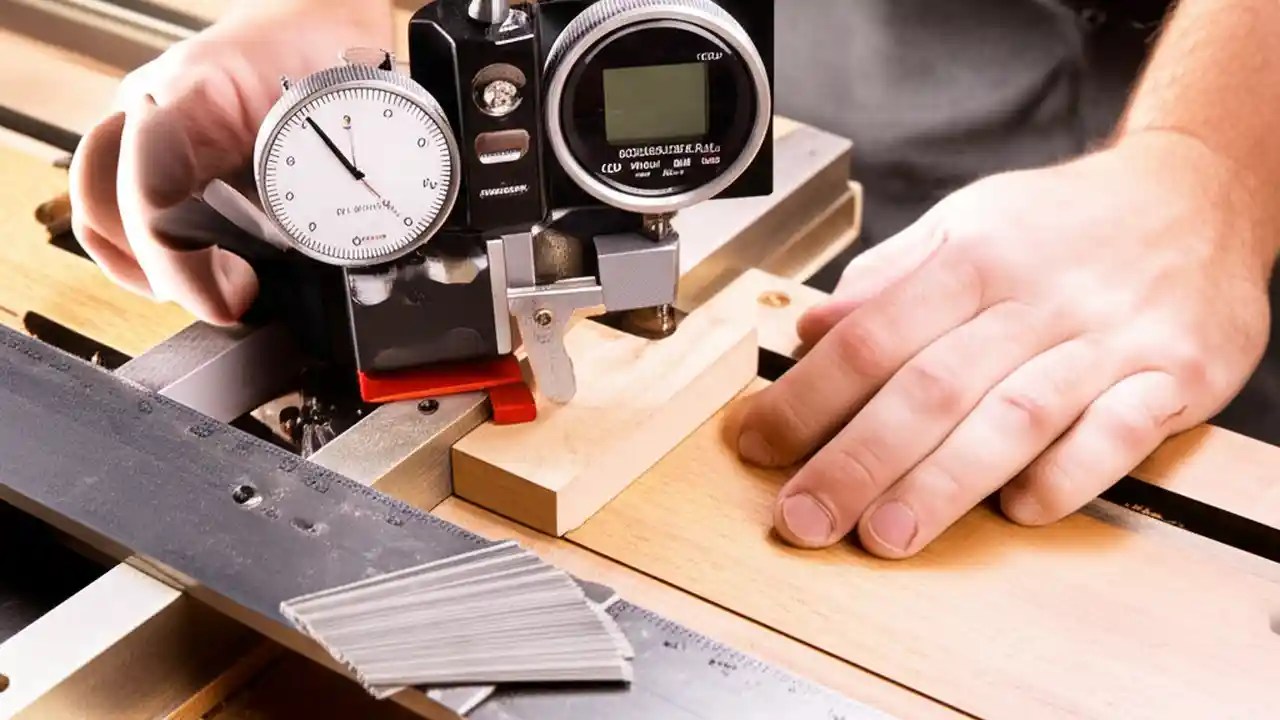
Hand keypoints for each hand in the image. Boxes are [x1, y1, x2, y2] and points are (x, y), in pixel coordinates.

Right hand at [69, 2, 390, 324]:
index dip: (179, 257)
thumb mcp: (332, 110)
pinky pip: (112, 207)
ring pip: (98, 209)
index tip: (227, 299)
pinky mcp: (148, 150)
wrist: (313, 21)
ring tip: (206, 289)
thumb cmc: (319, 50)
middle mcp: (151, 106)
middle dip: (165, 269)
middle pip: (108, 205)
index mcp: (193, 92)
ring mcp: (140, 126)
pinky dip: (140, 253)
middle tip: (230, 297)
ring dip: (144, 265)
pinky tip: (183, 274)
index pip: (152, 183)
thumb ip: (329, 172)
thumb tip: (340, 247)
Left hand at [731, 131, 1276, 557]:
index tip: (758, 444)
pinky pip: (1116, 433)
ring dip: (944, 483)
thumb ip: (888, 280)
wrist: (1201, 189)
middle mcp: (1034, 299)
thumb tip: (811, 328)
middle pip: (930, 387)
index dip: (806, 397)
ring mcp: (1107, 338)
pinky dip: (1067, 474)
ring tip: (886, 535)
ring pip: (1013, 416)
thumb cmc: (1068, 221)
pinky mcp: (1173, 373)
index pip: (871, 336)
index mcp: (972, 259)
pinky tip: (1019, 509)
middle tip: (805, 517)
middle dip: (857, 460)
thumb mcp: (968, 221)